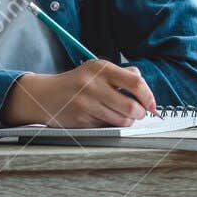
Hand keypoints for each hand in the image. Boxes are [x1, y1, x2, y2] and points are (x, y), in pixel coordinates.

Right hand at [2, 61, 156, 127]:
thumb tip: (144, 85)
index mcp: (100, 68)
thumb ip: (122, 74)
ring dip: (127, 121)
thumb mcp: (96, 70)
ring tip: (121, 115)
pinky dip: (111, 126)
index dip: (148, 96)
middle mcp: (93, 85)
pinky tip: (103, 118)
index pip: (135, 82)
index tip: (152, 105)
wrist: (45, 95)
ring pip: (122, 121)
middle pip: (131, 106)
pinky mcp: (82, 120)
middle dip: (139, 113)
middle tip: (138, 112)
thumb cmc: (76, 83)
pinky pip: (107, 127)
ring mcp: (86, 104)